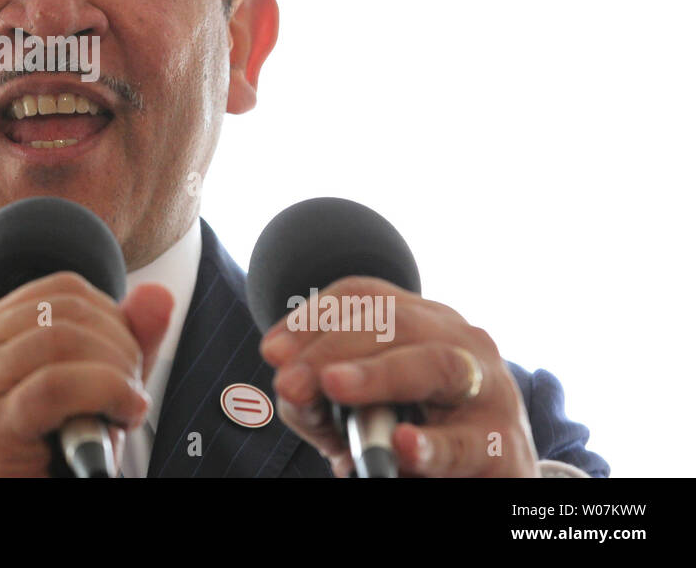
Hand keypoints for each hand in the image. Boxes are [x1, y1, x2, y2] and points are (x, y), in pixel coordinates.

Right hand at [0, 272, 172, 476]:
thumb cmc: (24, 469)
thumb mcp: (75, 397)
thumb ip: (116, 345)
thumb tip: (159, 295)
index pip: (60, 291)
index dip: (111, 318)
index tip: (125, 362)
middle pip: (65, 310)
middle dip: (119, 344)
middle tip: (131, 391)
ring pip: (62, 340)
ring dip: (115, 371)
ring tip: (125, 408)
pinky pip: (57, 386)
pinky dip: (106, 392)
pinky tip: (123, 414)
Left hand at [259, 276, 538, 477]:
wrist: (490, 478)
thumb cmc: (419, 432)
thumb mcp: (361, 408)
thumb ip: (321, 398)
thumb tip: (294, 392)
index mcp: (423, 321)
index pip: (364, 298)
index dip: (314, 318)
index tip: (272, 350)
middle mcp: (459, 340)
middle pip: (395, 322)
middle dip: (332, 348)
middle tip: (289, 381)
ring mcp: (488, 388)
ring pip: (435, 364)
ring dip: (378, 375)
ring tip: (333, 386)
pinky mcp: (502, 445)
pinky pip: (465, 442)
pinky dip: (431, 444)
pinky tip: (402, 444)